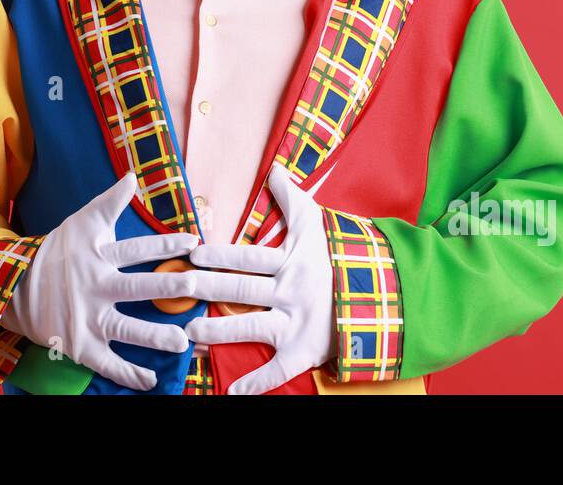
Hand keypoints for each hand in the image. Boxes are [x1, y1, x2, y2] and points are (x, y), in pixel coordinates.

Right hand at [0, 172, 202, 390]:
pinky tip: (150, 380)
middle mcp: (95, 287)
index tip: (194, 243)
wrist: (13, 288)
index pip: (136, 249)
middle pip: (136, 288)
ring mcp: (86, 319)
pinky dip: (127, 374)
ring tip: (182, 340)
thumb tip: (133, 175)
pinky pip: (106, 362)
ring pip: (124, 328)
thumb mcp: (81, 222)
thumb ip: (110, 202)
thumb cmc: (55, 252)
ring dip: (154, 335)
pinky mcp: (78, 345)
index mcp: (98, 257)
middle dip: (166, 286)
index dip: (165, 245)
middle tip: (195, 286)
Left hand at [183, 164, 335, 393]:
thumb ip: (291, 198)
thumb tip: (274, 167)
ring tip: (188, 332)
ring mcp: (296, 324)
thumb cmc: (343, 255)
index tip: (193, 253)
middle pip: (240, 290)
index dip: (219, 255)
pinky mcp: (304, 351)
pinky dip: (255, 384)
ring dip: (217, 332)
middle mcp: (290, 292)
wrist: (383, 293)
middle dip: (206, 289)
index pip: (247, 256)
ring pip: (250, 327)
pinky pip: (277, 370)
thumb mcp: (319, 223)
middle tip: (178, 287)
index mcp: (290, 262)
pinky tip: (231, 394)